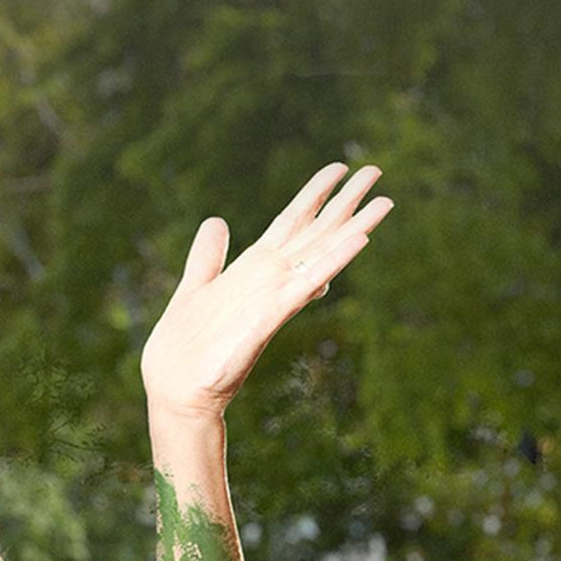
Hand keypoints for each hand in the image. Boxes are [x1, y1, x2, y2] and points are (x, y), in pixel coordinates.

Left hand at [140, 161, 393, 423]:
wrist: (176, 393)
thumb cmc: (185, 350)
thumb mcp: (193, 288)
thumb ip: (207, 256)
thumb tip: (216, 221)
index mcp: (252, 269)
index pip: (289, 223)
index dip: (313, 194)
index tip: (339, 168)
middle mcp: (269, 279)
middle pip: (313, 232)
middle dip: (344, 202)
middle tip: (376, 169)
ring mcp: (273, 296)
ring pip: (319, 254)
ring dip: (352, 228)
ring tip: (384, 200)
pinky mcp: (269, 316)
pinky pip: (305, 283)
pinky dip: (332, 262)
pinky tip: (359, 241)